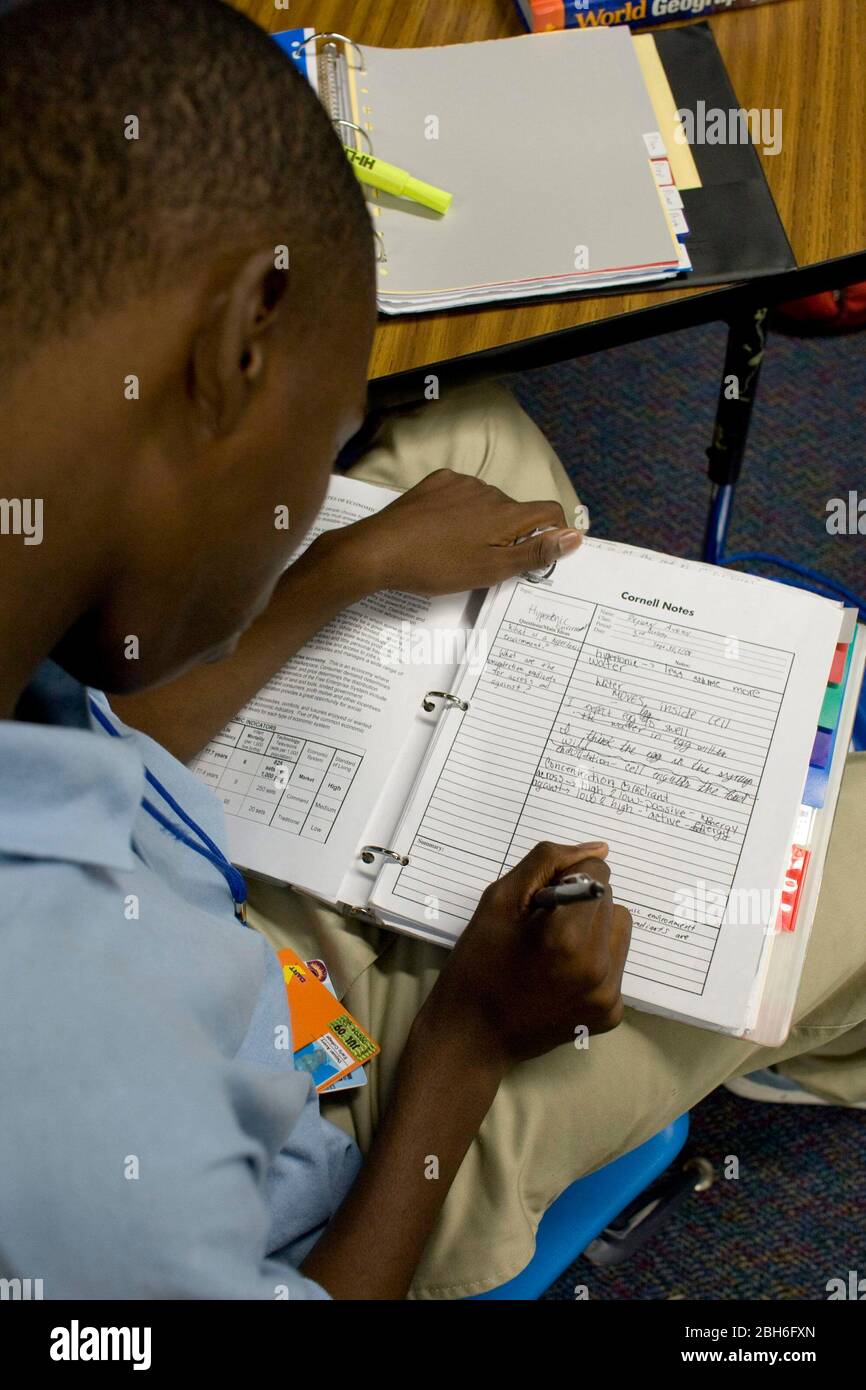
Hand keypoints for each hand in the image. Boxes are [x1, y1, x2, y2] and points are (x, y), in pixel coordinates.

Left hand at [332, 469, 584, 595]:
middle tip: (486, 563)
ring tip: (459, 550)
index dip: (553, 531)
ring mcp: (460, 483)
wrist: (379, 550)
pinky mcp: (436, 482)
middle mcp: (488, 491)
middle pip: (516, 510)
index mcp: (505, 514)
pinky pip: (461, 493)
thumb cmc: (436, 566)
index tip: (540, 553)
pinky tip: (442, 531)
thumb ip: (534, 552)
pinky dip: (461, 510)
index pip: (548, 511)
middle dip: (512, 533)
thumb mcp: (490, 569)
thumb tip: (574, 536)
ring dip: (484, 523)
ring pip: (488, 502)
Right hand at [421, 841, 631, 1068]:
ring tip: (554, 950)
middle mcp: (599, 967)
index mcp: (569, 937)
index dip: (564, 879)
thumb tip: (599, 849)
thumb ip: (547, 863)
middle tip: (540, 927)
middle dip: (579, 902)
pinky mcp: (611, 1013)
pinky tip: (560, 975)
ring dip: (592, 928)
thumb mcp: (499, 901)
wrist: (472, 1038)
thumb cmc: (477, 965)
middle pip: (609, 900)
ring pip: (618, 929)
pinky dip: (593, 960)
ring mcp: (609, 995)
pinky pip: (616, 963)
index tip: (537, 903)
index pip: (597, 873)